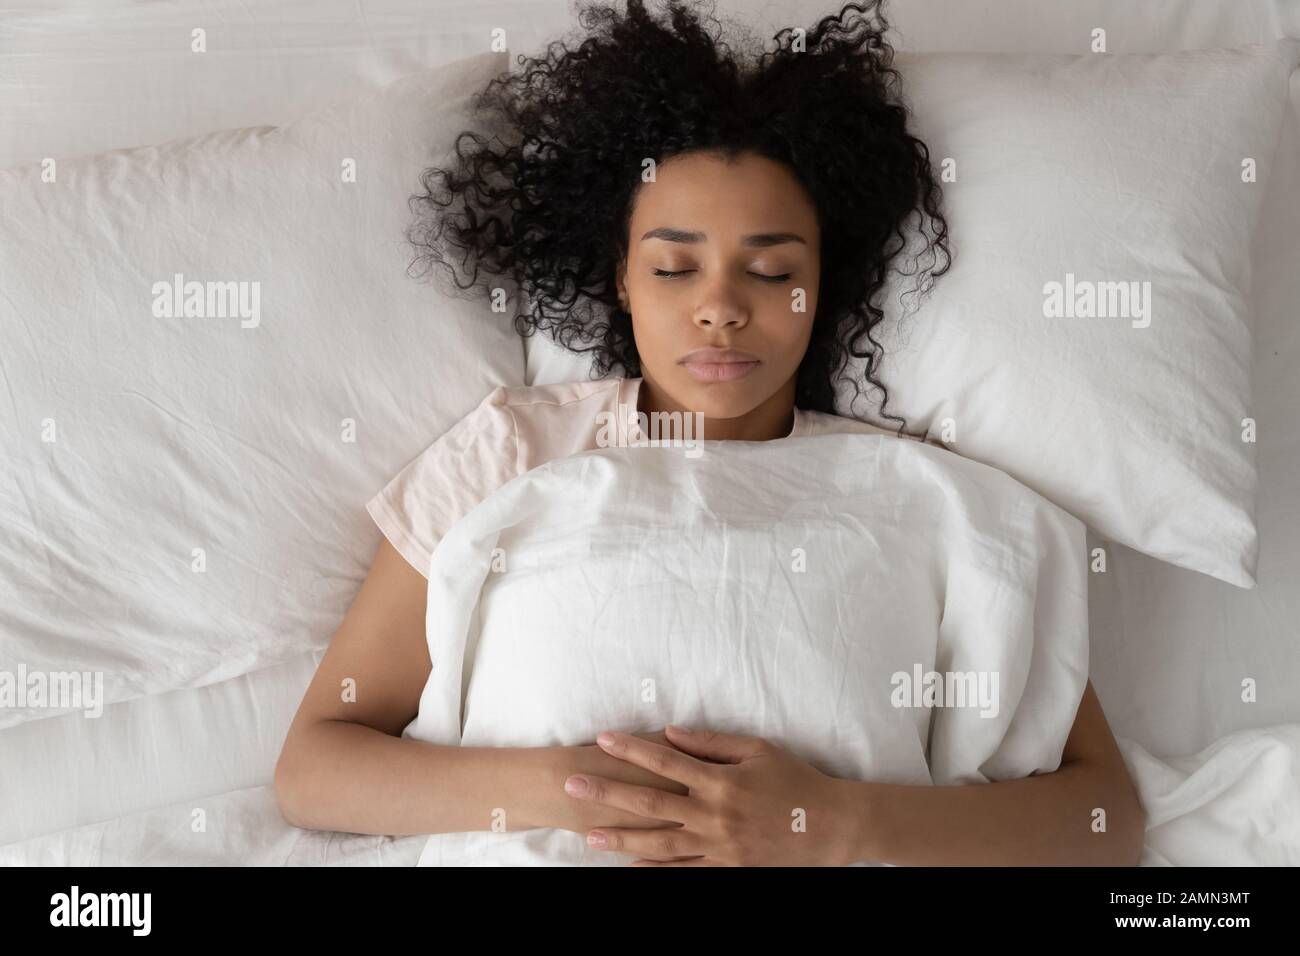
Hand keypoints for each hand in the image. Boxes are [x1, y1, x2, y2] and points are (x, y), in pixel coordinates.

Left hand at [566, 726, 854, 865]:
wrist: (831, 826)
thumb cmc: (795, 781)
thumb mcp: (758, 750)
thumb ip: (712, 742)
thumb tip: (669, 732)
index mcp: (721, 780)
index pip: (664, 760)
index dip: (630, 749)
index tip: (601, 738)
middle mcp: (715, 814)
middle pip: (650, 802)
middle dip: (608, 793)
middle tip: (572, 785)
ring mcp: (719, 846)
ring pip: (660, 844)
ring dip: (621, 839)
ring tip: (588, 835)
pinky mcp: (728, 869)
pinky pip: (684, 872)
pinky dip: (655, 871)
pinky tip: (629, 867)